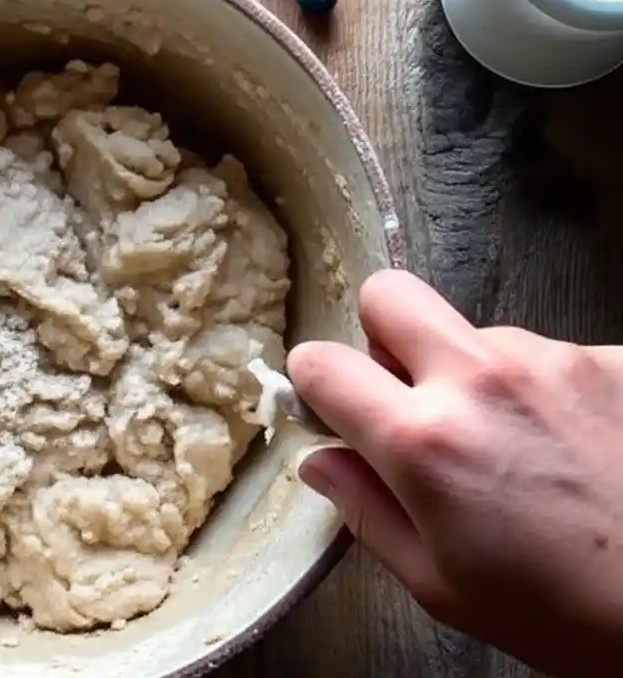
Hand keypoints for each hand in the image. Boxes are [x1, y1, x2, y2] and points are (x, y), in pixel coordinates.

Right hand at [289, 269, 622, 676]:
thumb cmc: (568, 613)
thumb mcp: (440, 584)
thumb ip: (365, 511)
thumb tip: (323, 463)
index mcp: (423, 442)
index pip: (323, 363)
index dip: (316, 385)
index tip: (332, 407)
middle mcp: (482, 381)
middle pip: (390, 295)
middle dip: (380, 335)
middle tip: (406, 393)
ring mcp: (555, 361)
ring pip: (475, 334)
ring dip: (473, 375)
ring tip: (512, 447)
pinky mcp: (614, 359)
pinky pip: (548, 356)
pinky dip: (542, 392)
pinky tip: (568, 447)